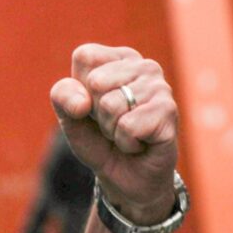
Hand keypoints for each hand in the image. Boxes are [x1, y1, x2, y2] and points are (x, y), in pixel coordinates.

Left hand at [49, 44, 178, 223]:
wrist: (123, 176)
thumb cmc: (98, 138)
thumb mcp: (69, 116)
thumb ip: (62, 97)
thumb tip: (82, 102)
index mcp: (118, 58)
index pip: (85, 57)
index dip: (79, 88)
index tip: (92, 105)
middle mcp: (144, 66)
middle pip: (96, 81)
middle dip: (95, 112)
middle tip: (111, 123)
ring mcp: (161, 88)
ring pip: (111, 105)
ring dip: (111, 129)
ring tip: (125, 132)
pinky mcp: (169, 112)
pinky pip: (128, 126)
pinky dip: (126, 142)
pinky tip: (138, 143)